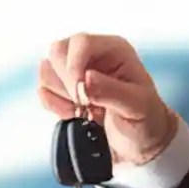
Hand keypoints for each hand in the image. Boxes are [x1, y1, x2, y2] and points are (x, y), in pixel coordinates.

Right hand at [39, 32, 178, 166]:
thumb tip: (85, 79)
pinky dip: (55, 105)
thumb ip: (111, 91)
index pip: (81, 42)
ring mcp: (75, 71)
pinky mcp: (63, 89)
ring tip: (83, 109)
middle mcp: (92, 55)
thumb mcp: (136, 106)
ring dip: (61, 95)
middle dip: (67, 81)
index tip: (80, 93)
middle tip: (85, 103)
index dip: (74, 66)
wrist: (138, 145)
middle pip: (58, 51)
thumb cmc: (144, 120)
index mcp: (113, 50)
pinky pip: (43, 90)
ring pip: (46, 70)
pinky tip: (74, 114)